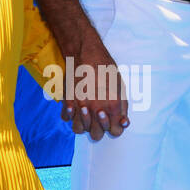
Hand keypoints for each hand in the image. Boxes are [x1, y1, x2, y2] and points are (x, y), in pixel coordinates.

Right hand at [62, 25, 128, 140]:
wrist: (86, 53)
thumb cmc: (106, 69)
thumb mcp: (120, 87)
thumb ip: (122, 107)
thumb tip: (124, 123)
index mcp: (112, 106)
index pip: (115, 132)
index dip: (114, 128)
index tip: (111, 120)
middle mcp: (95, 109)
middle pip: (96, 135)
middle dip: (99, 129)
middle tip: (98, 118)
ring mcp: (79, 106)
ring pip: (78, 129)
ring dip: (83, 124)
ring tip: (85, 114)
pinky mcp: (67, 101)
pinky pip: (66, 118)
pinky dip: (69, 115)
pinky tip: (74, 107)